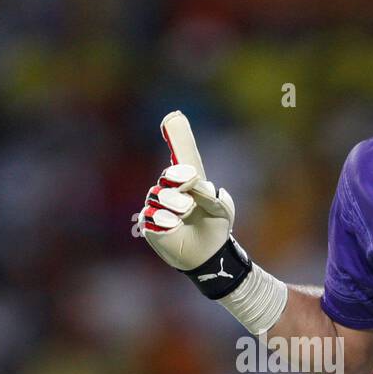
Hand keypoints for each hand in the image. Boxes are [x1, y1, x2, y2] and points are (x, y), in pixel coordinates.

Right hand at [137, 111, 248, 298]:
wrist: (209, 255)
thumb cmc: (215, 229)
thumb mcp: (222, 210)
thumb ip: (212, 195)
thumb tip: (195, 183)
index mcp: (190, 181)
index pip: (182, 155)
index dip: (177, 137)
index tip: (173, 118)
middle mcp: (171, 190)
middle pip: (169, 175)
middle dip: (180, 179)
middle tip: (192, 186)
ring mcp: (158, 206)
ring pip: (158, 194)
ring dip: (175, 202)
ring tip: (186, 211)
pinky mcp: (149, 225)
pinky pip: (152, 215)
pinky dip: (166, 218)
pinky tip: (175, 224)